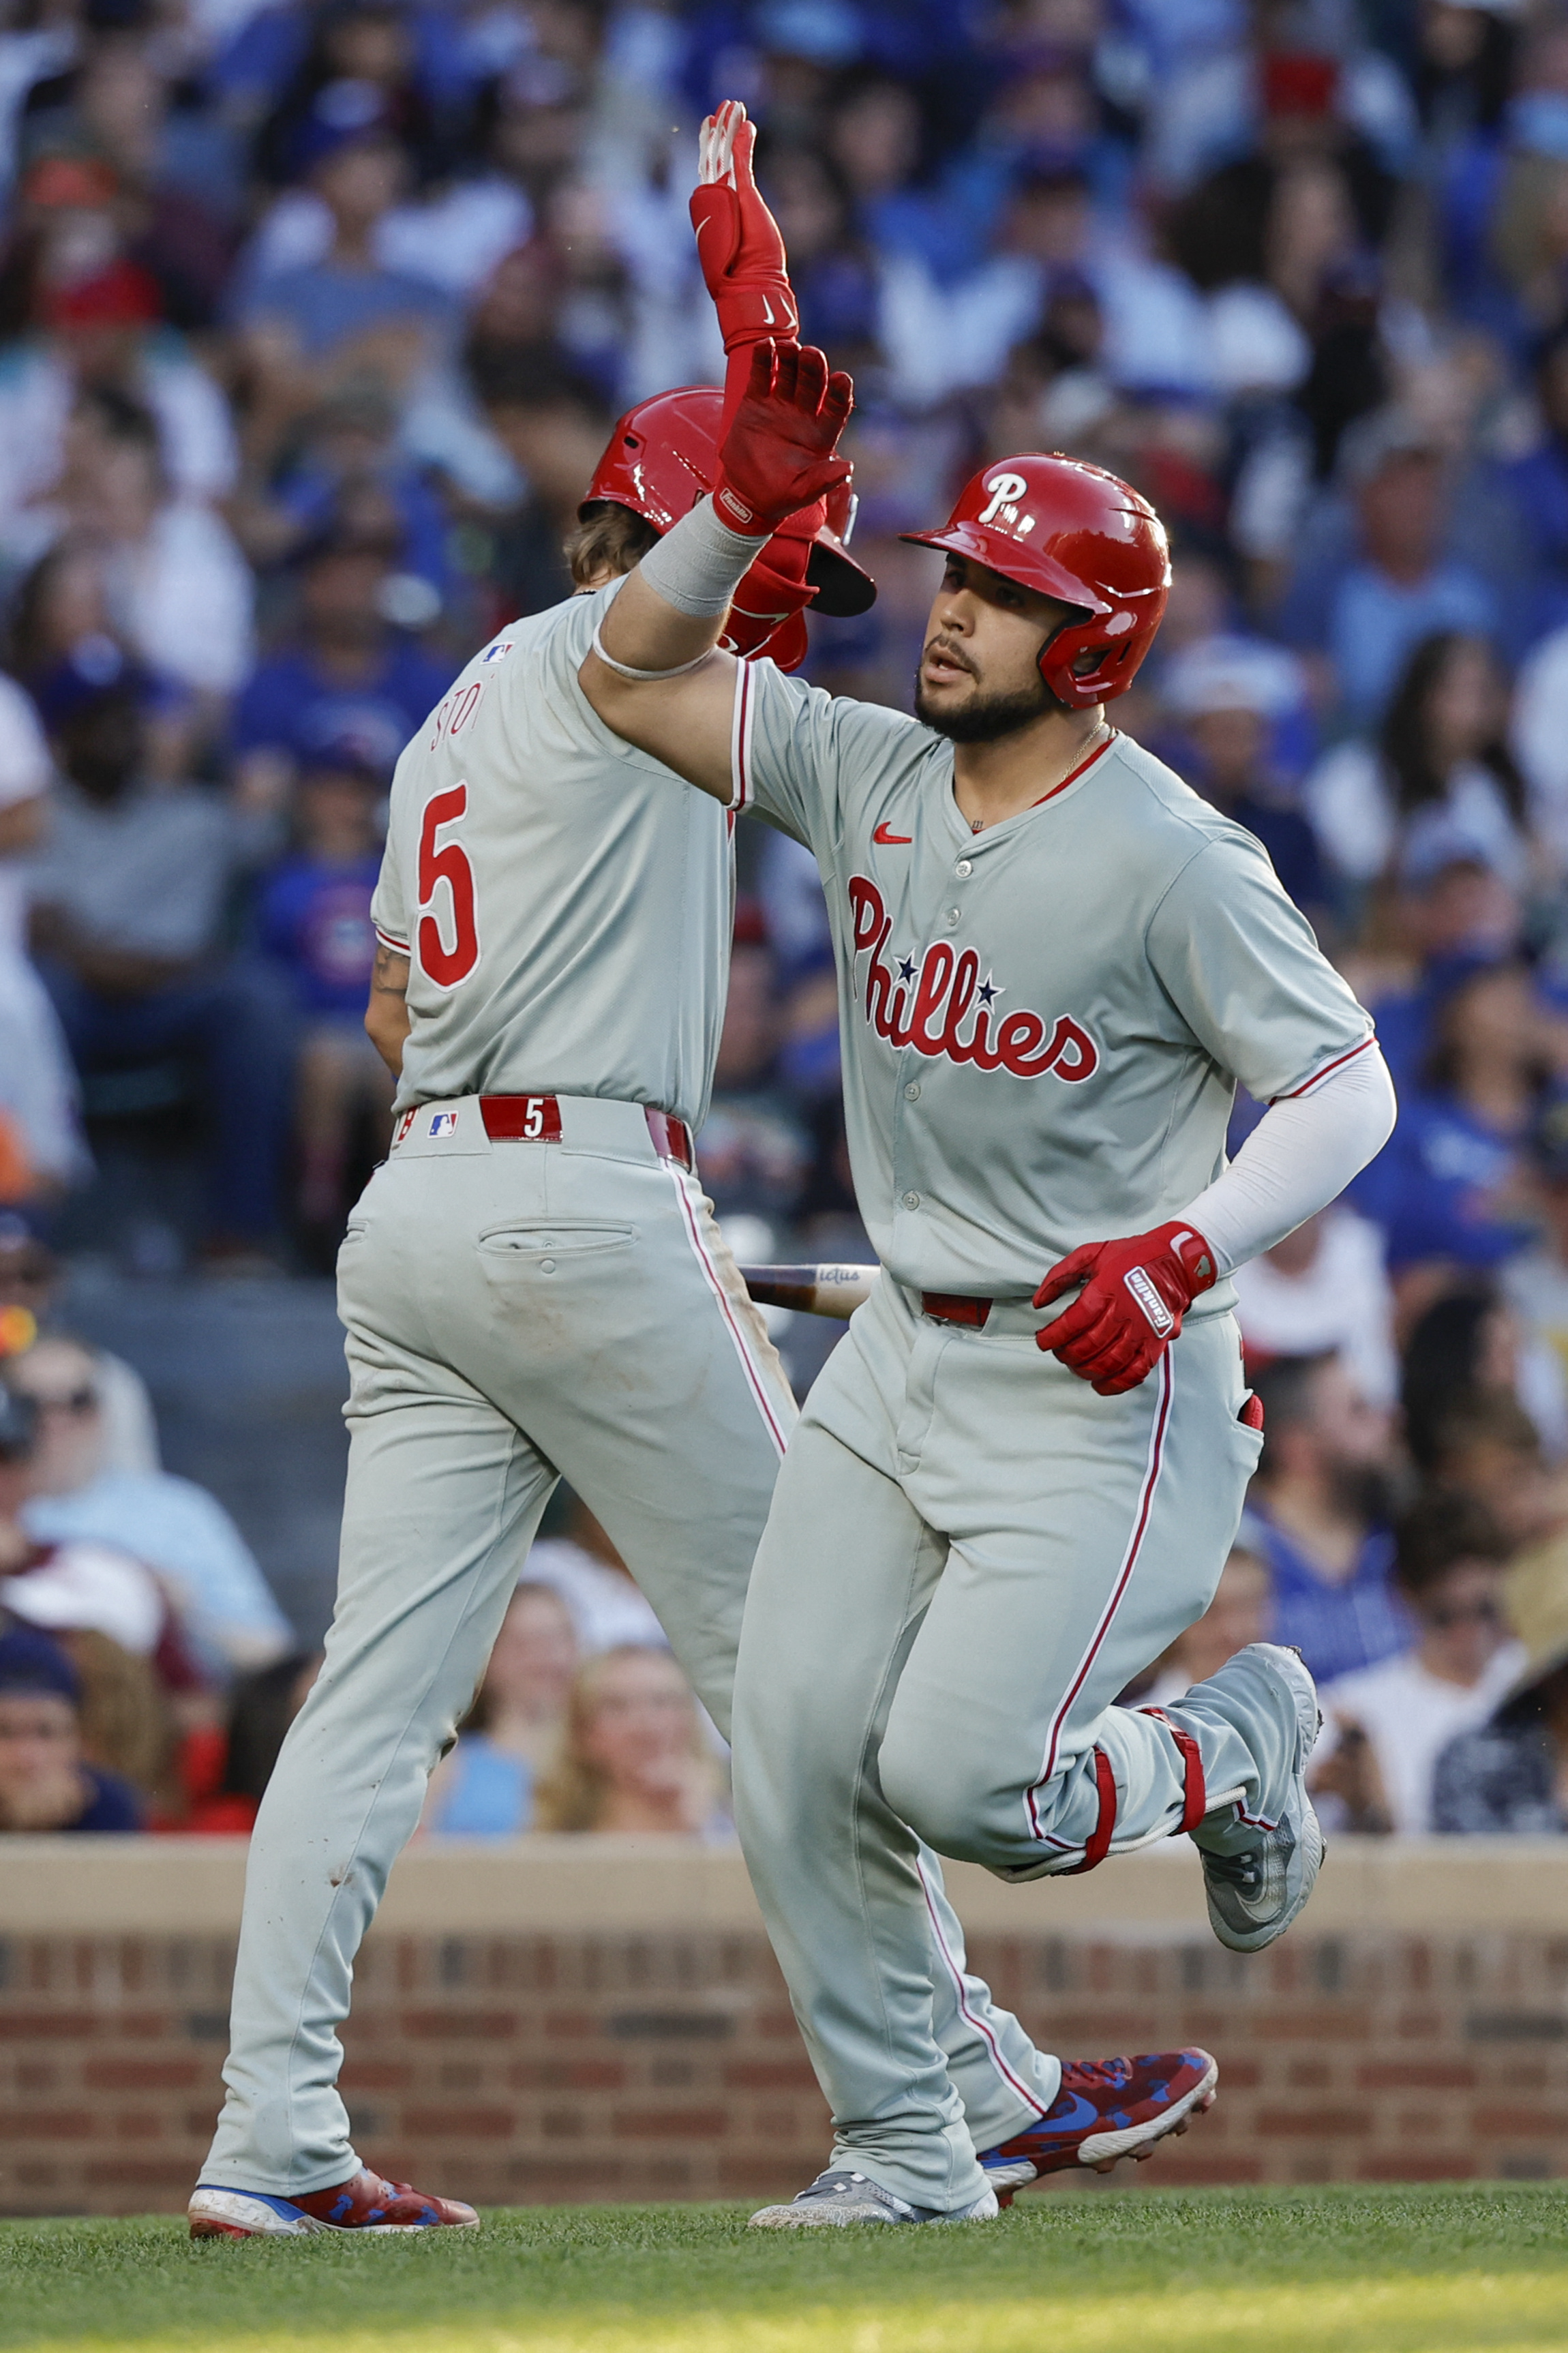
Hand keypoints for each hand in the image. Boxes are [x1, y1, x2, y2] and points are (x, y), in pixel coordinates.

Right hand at [691, 99, 798, 352]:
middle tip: (725, 103)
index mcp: (719, 206)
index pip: (718, 167)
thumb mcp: (751, 215)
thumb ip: (744, 188)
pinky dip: (739, 139)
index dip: (719, 143)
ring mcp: (721, 196)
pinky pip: (736, 161)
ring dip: (726, 127)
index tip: (722, 123)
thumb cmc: (754, 263)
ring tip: (731, 104)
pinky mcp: (733, 196)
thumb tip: (743, 188)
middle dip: (721, 128)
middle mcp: (716, 199)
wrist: (749, 282)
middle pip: (716, 155)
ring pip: (721, 153)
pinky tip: (744, 121)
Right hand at [713, 340, 852, 533]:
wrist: (745, 495)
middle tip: (811, 354)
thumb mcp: (802, 492)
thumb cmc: (779, 495)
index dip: (840, 394)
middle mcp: (804, 414)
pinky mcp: (757, 401)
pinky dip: (763, 359)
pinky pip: (762, 375)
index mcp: (821, 434)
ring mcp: (781, 405)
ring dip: (790, 358)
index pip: (836, 409)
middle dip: (813, 368)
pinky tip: (765, 345)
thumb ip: (824, 480)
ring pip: (789, 374)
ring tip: (787, 346)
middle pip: (813, 384)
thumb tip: (848, 468)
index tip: (842, 379)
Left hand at [1033, 1222, 1217, 1395]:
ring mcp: (1143, 1331)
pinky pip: (1136, 1373)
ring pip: (1109, 1362)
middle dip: (1066, 1354)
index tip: (1042, 1340)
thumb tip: (1039, 1302)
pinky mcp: (1157, 1344)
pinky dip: (1116, 1384)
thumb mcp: (1090, 1253)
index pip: (1073, 1322)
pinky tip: (1100, 1385)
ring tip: (1075, 1365)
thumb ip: (1060, 1275)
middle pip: (1088, 1345)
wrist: (1176, 1261)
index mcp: (1107, 1289)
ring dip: (1086, 1370)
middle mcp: (1125, 1313)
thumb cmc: (1131, 1256)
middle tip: (1059, 1351)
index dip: (1053, 1336)